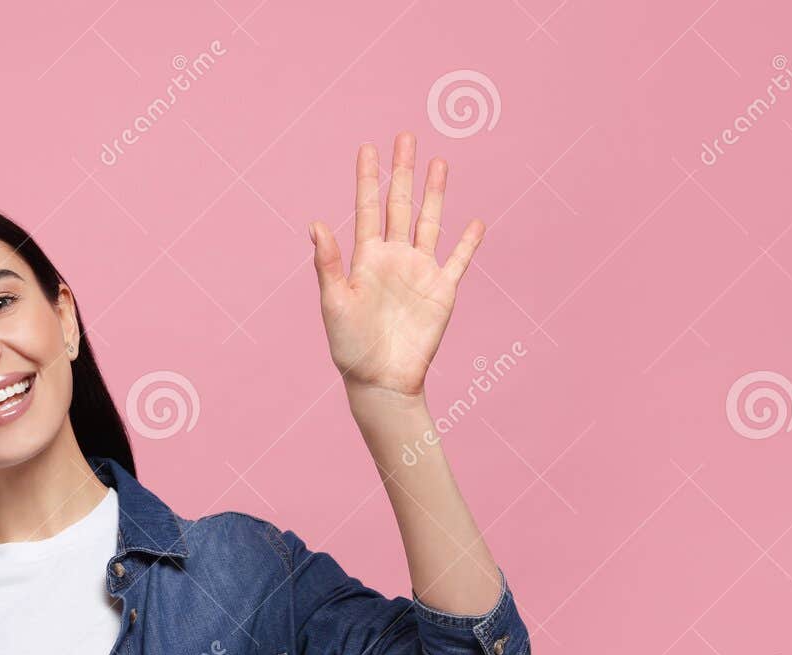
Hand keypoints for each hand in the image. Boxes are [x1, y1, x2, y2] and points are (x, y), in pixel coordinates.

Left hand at [308, 130, 483, 405]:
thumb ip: (328, 263)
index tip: (367, 147)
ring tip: (439, 161)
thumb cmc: (350, 346)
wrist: (380, 379)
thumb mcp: (334, 302)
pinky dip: (468, 242)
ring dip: (435, 193)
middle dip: (403, 172)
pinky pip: (458, 260)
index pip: (367, 208)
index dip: (367, 178)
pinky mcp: (442, 290)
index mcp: (366, 258)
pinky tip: (476, 221)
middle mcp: (393, 258)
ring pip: (430, 222)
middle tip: (405, 137)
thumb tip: (314, 224)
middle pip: (400, 205)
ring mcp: (419, 272)